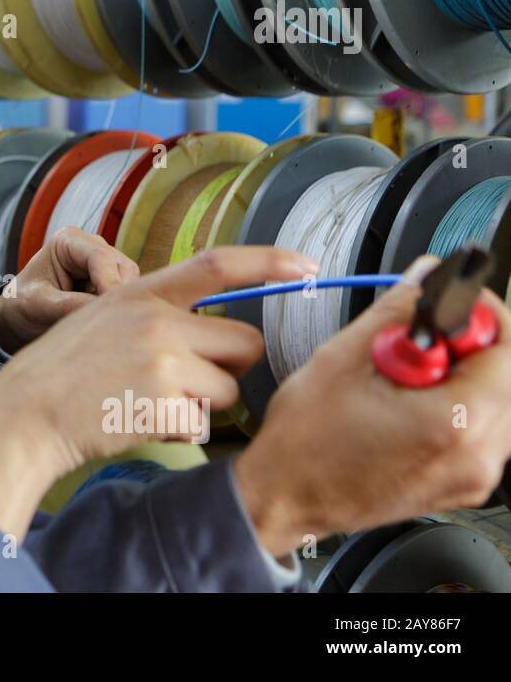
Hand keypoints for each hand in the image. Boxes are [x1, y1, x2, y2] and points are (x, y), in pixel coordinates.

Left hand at [0, 227, 140, 352]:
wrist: (19, 313)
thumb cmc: (23, 303)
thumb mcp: (39, 304)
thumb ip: (68, 304)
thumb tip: (103, 310)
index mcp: (68, 240)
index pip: (100, 257)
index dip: (111, 284)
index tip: (113, 312)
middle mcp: (92, 245)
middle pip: (123, 268)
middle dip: (119, 296)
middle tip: (111, 325)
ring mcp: (105, 262)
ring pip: (130, 282)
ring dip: (121, 304)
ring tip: (103, 326)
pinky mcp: (112, 281)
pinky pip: (128, 295)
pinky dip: (121, 309)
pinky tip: (107, 325)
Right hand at [0, 246, 316, 536]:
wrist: (25, 412)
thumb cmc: (63, 372)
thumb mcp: (101, 318)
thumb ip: (155, 314)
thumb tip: (216, 332)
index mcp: (140, 292)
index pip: (217, 264)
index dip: (268, 261)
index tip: (306, 264)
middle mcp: (156, 320)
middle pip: (244, 342)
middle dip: (227, 367)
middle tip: (184, 382)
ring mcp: (161, 361)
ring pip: (229, 389)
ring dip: (202, 405)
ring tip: (149, 403)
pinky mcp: (163, 403)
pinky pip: (203, 424)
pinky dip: (180, 431)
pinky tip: (139, 423)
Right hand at [235, 256, 510, 557]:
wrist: (286, 496)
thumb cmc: (305, 442)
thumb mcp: (342, 358)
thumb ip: (396, 311)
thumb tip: (427, 278)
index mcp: (455, 422)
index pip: (507, 348)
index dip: (479, 316)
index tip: (449, 306)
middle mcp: (477, 456)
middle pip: (506, 376)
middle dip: (466, 347)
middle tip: (414, 343)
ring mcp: (474, 476)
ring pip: (496, 402)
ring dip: (460, 377)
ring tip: (405, 380)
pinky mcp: (465, 484)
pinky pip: (482, 430)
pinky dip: (454, 406)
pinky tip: (409, 406)